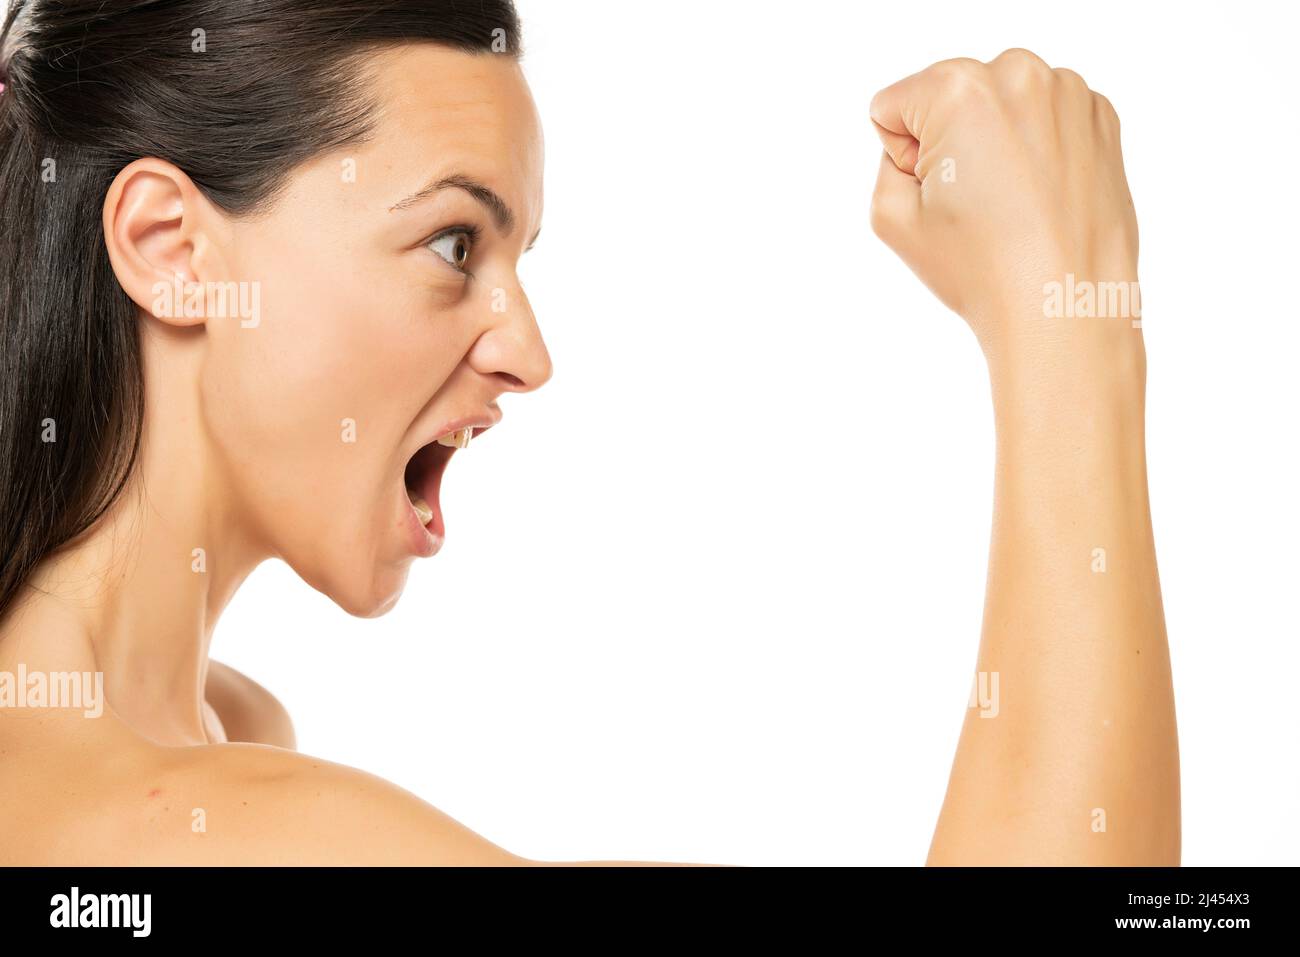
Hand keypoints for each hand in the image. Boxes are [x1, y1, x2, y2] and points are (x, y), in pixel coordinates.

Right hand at [869, 49, 1138, 359]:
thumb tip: (921, 142)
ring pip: (998, 105)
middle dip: (949, 141)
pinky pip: (1043, 118)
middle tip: (973, 203)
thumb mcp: (890, 217)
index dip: (903, 158)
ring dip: (994, 143)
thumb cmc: (982, 269)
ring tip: (1010, 203)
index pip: (893, 107)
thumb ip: (886, 161)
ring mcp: (1067, 92)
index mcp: (960, 89)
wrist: (1062, 307)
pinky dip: (1036, 149)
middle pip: (948, 96)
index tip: (938, 196)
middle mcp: (1018, 73)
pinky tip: (1040, 196)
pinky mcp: (1099, 116)